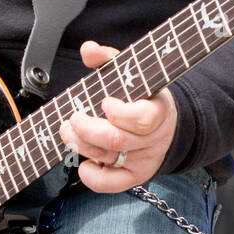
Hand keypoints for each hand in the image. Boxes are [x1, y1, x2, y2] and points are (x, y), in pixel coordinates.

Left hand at [58, 40, 177, 192]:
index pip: (143, 118)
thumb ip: (108, 58)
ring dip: (80, 144)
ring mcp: (144, 160)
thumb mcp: (131, 74)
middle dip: (86, 128)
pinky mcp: (134, 176)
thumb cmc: (142, 97)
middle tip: (73, 117)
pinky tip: (84, 161)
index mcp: (158, 111)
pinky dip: (91, 176)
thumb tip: (88, 49)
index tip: (105, 101)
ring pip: (108, 158)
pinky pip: (111, 184)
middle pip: (117, 140)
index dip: (120, 113)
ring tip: (68, 131)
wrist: (166, 126)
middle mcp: (153, 139)